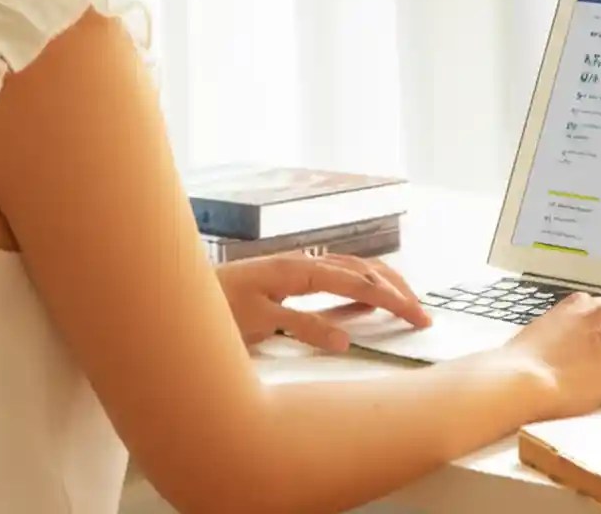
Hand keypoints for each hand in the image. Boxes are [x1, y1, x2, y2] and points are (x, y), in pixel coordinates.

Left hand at [217, 252, 431, 351]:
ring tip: (407, 303)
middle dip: (396, 290)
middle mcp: (302, 261)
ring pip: (352, 268)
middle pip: (362, 269)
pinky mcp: (289, 277)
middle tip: (422, 316)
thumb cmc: (214, 307)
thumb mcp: (258, 322)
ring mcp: (296, 266)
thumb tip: (346, 339)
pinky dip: (360, 285)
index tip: (416, 317)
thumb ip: (303, 328)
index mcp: (298, 269)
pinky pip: (336, 276)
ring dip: (383, 284)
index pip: (357, 282)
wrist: (178, 292)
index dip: (390, 300)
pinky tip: (367, 298)